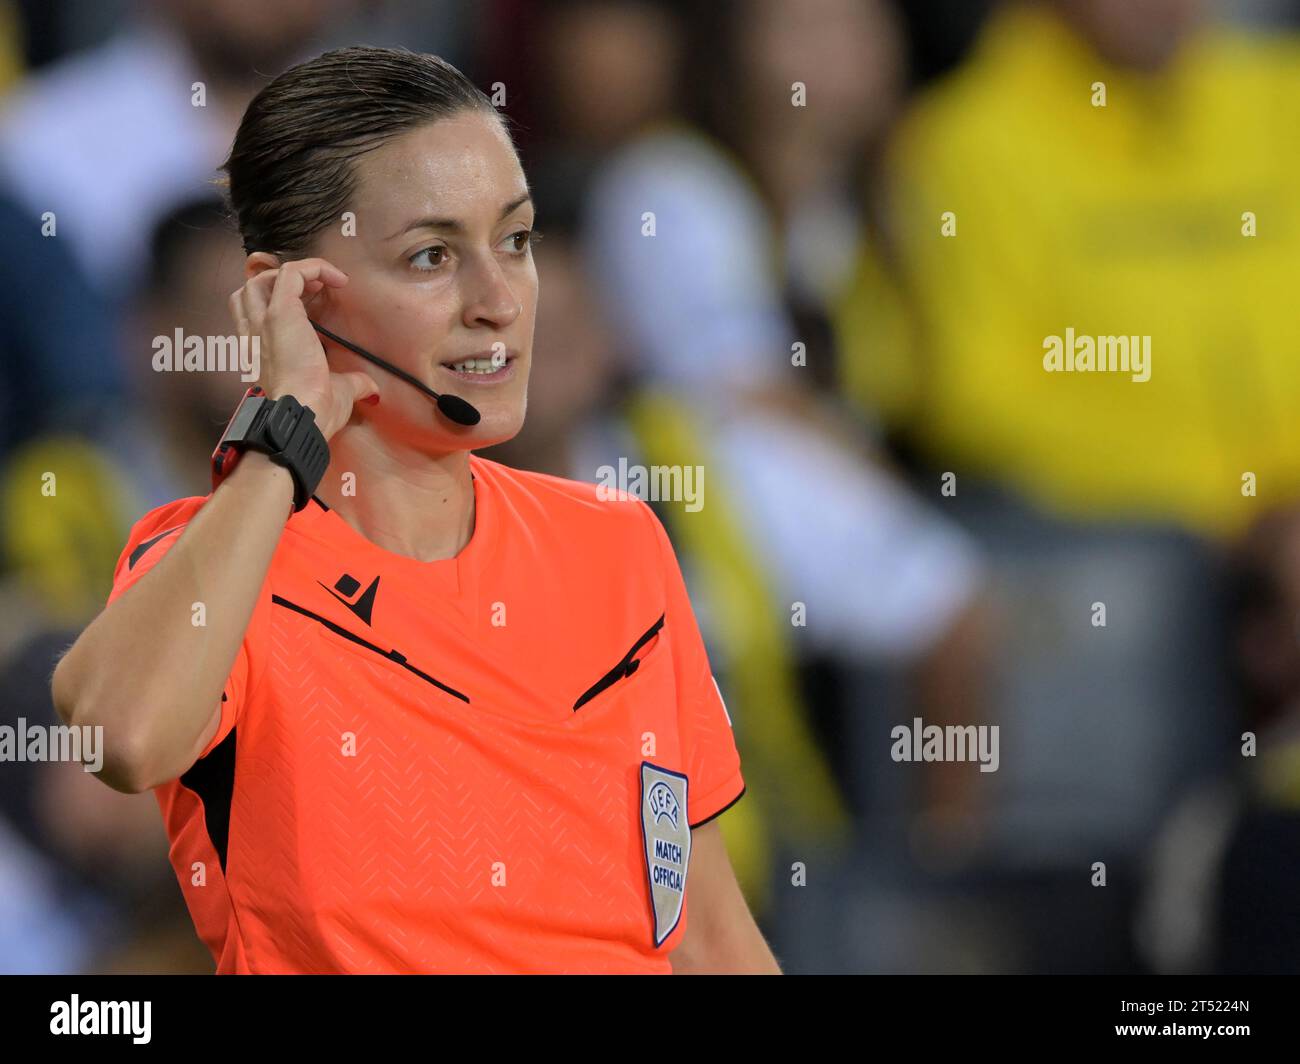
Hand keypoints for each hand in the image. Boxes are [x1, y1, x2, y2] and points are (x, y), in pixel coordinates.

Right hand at [228, 258, 377, 438]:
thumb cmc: (314, 411)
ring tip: (322, 282)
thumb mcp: (338, 393)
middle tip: (313, 289)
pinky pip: (292, 273)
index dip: (279, 300)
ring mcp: (264, 321)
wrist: (302, 416)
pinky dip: (314, 267)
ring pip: (264, 277)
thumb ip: (352, 385)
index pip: (255, 313)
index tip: (314, 301)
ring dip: (292, 273)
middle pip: (251, 290)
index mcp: (262, 351)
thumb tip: (371, 389)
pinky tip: (338, 279)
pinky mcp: (280, 313)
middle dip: (278, 281)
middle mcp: (255, 333)